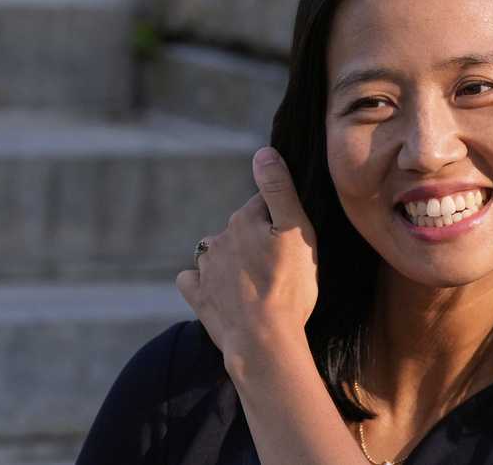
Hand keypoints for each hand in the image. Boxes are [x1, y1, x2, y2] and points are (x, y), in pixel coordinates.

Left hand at [176, 147, 318, 364]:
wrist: (263, 341)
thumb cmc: (288, 287)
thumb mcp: (297, 232)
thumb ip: (279, 190)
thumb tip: (263, 152)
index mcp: (244, 220)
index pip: (264, 205)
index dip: (282, 220)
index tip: (294, 241)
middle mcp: (219, 239)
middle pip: (242, 229)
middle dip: (258, 240)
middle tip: (282, 267)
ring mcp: (206, 269)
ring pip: (219, 253)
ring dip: (232, 261)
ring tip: (256, 284)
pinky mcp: (198, 296)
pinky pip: (195, 280)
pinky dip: (204, 282)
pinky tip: (222, 292)